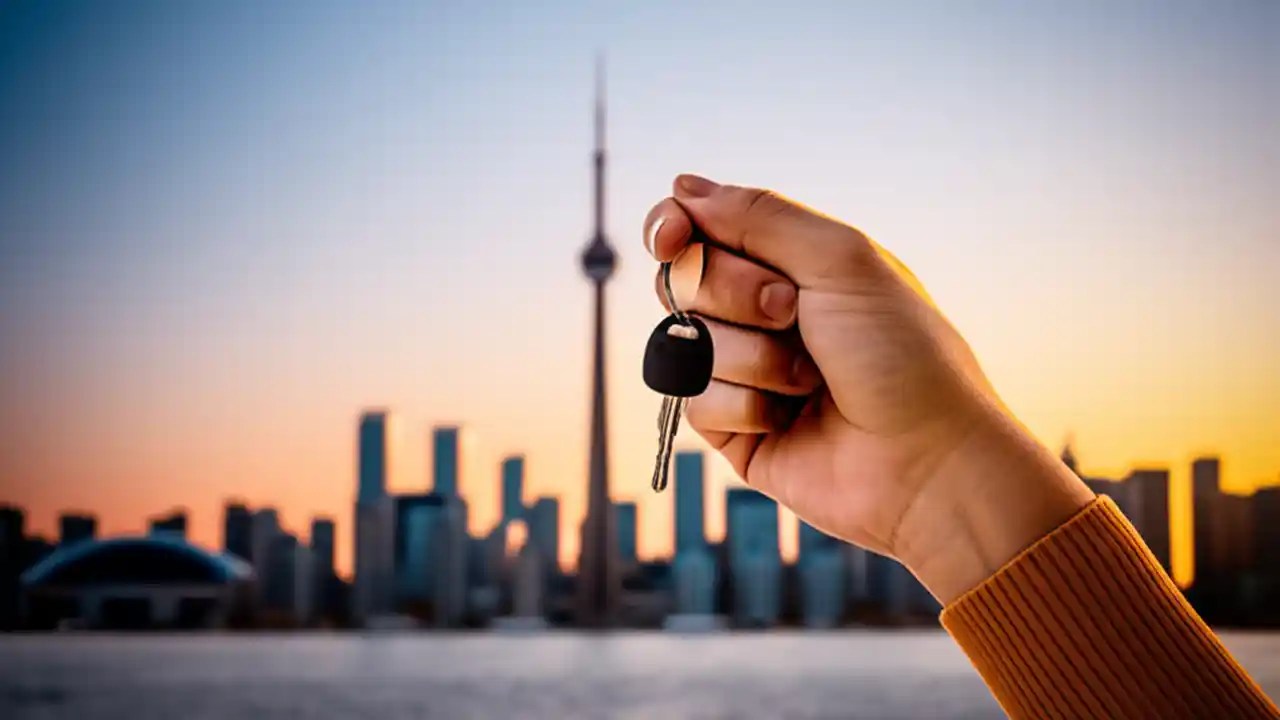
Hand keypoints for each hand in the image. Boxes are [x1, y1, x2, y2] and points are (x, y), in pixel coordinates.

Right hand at [645, 174, 1092, 602]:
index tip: (673, 236)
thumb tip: (682, 189)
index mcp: (791, 264)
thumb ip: (759, 216)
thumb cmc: (903, 355)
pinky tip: (791, 418)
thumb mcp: (841, 260)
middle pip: (681, 279)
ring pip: (683, 342)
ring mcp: (745, 371)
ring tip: (807, 379)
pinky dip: (745, 404)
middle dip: (729, 291)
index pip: (699, 228)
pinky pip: (693, 400)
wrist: (927, 461)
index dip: (672, 228)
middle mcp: (761, 313)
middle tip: (789, 311)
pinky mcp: (733, 430)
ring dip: (749, 356)